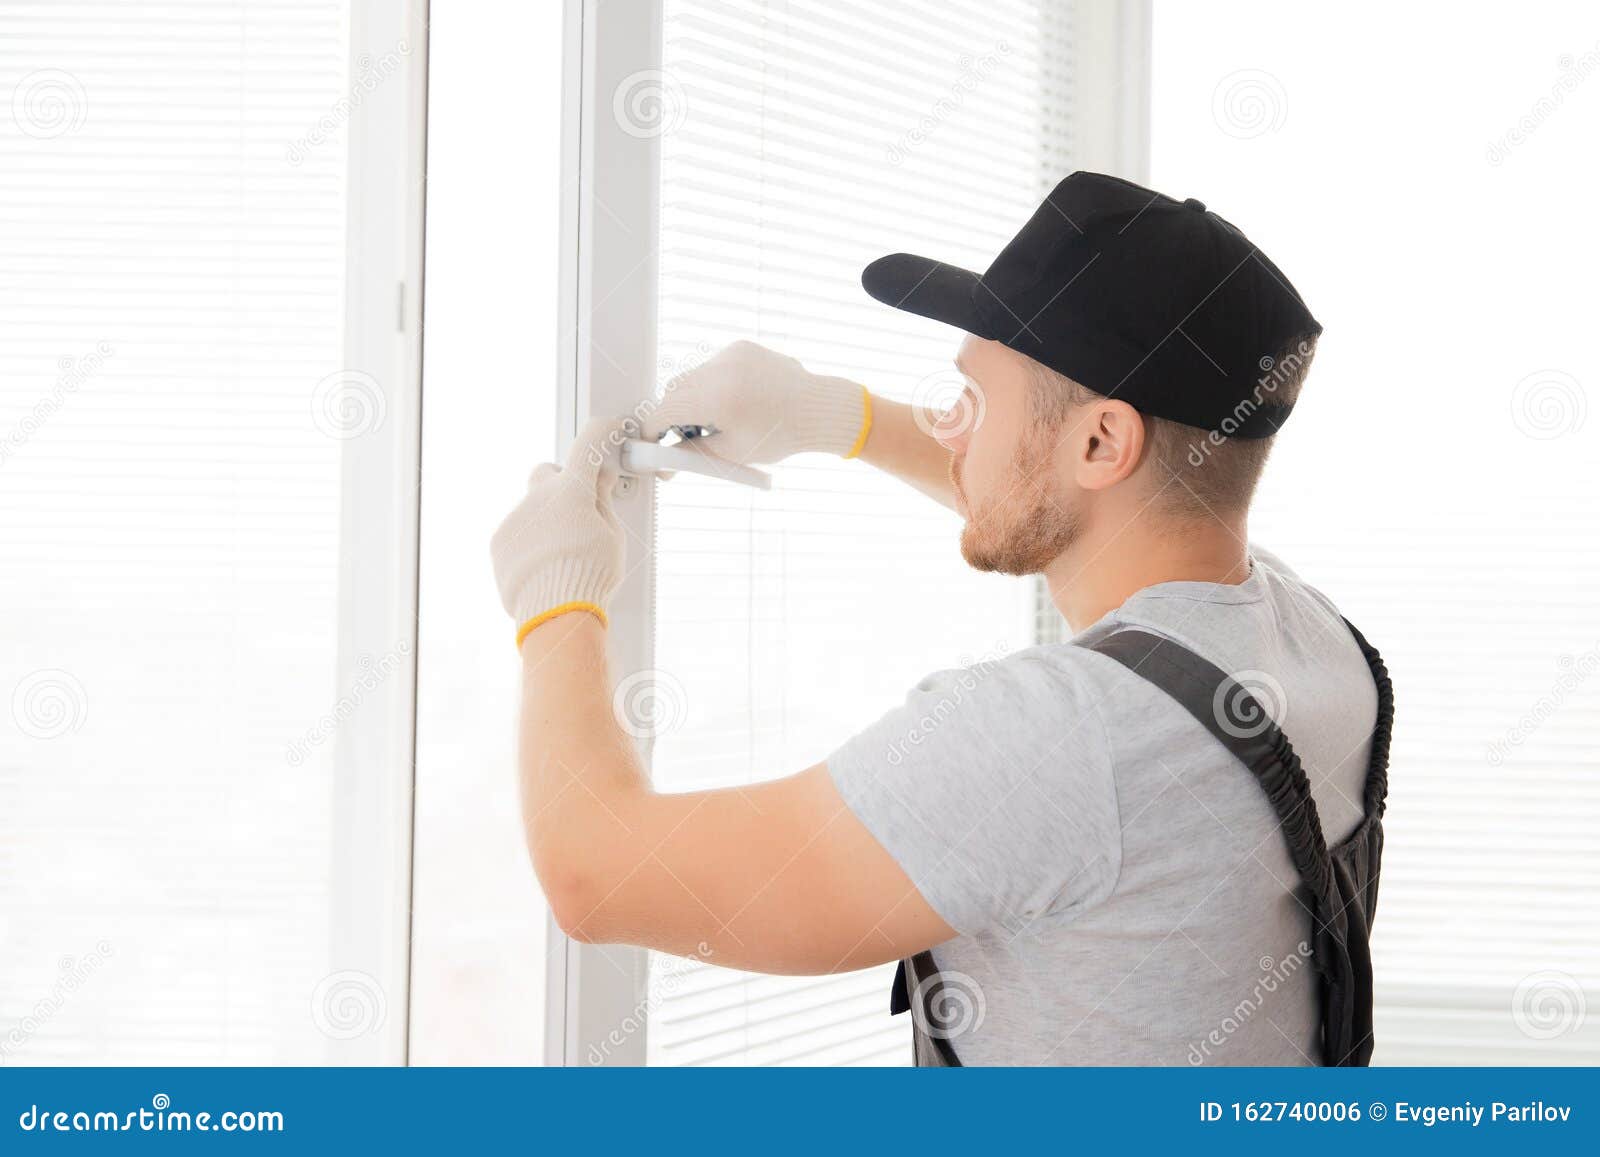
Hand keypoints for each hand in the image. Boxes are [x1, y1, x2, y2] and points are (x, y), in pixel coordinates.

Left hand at [491, 417, 627, 645]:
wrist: (555, 614)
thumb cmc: (590, 576)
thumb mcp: (611, 536)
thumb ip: (602, 502)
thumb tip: (599, 480)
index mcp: (572, 491)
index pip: (588, 446)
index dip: (602, 432)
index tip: (608, 428)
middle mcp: (539, 497)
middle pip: (548, 473)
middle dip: (561, 484)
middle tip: (578, 508)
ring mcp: (516, 518)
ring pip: (533, 509)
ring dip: (547, 522)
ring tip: (564, 556)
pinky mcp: (499, 541)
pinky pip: (517, 532)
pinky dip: (530, 543)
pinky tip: (545, 566)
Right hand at [642, 341, 870, 465]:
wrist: (819, 408)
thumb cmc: (782, 435)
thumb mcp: (732, 452)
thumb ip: (691, 454)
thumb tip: (664, 462)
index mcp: (717, 398)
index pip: (664, 410)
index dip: (653, 429)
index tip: (651, 441)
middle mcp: (720, 369)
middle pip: (674, 390)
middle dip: (672, 414)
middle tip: (682, 437)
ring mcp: (731, 354)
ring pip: (691, 376)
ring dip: (691, 398)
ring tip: (714, 420)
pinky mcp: (741, 348)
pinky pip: (712, 366)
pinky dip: (712, 384)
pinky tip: (734, 401)